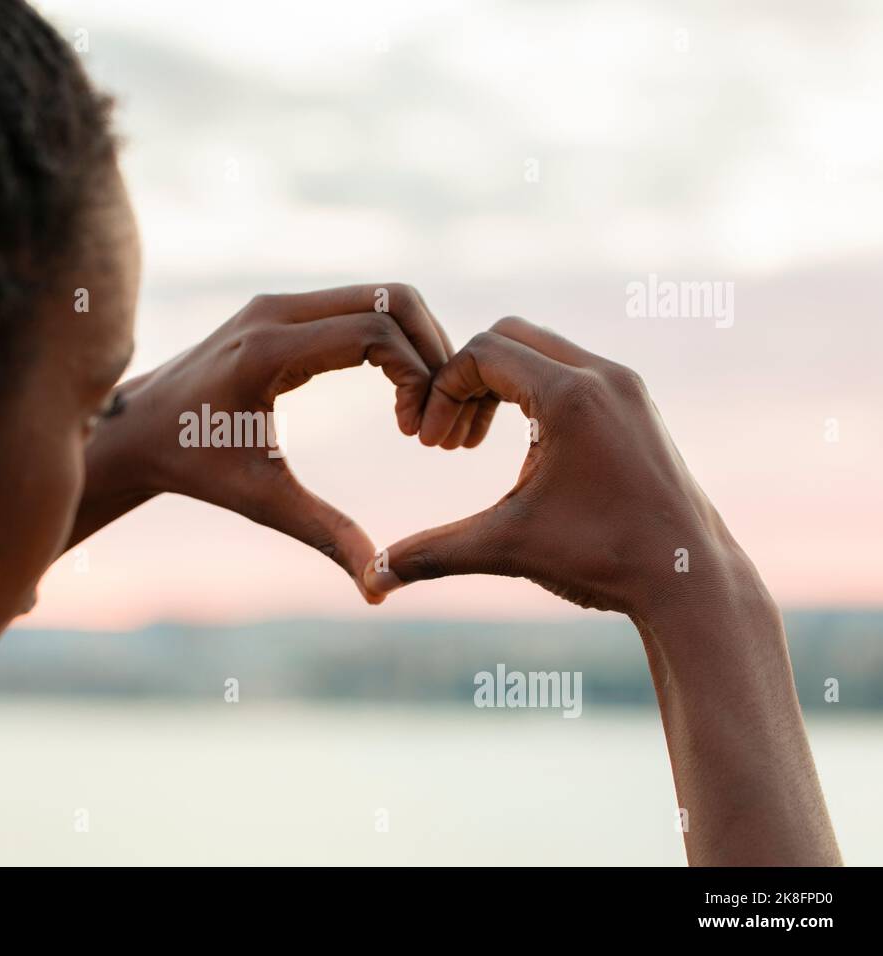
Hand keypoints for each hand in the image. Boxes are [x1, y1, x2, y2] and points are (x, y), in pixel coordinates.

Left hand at [75, 284, 467, 598]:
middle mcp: (276, 311)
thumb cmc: (195, 465)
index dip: (417, 377)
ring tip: (423, 407)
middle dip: (433, 352)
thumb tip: (377, 588)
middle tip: (438, 415)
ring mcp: (279, 302)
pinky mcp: (284, 308)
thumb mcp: (261, 501)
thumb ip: (324, 533)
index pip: (375, 332)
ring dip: (418, 344)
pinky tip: (397, 392)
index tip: (417, 434)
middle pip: (393, 299)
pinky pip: (360, 305)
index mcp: (269, 350)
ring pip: (383, 296)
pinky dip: (394, 339)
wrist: (138, 428)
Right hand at [364, 315, 753, 617]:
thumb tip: (370, 581)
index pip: (481, 352)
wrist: (688, 580)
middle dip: (465, 379)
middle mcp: (603, 375)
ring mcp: (625, 385)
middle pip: (508, 336)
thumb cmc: (601, 560)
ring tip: (475, 443)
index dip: (440, 391)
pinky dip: (532, 392)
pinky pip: (569, 369)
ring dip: (498, 385)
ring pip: (540, 349)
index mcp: (570, 396)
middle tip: (448, 437)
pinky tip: (522, 448)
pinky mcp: (636, 402)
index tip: (429, 444)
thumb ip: (432, 553)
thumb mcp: (506, 549)